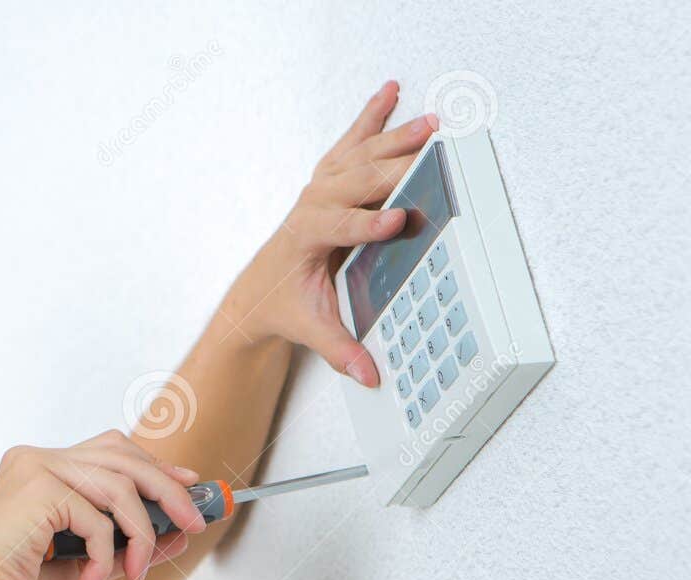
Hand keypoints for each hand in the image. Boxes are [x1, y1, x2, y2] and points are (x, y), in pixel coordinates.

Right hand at [0, 430, 206, 579]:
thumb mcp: (84, 567)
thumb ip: (126, 546)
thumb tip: (177, 535)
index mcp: (39, 470)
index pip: (111, 450)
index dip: (155, 466)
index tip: (188, 486)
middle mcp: (36, 459)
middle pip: (124, 455)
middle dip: (168, 489)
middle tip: (195, 523)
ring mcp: (35, 468)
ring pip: (120, 485)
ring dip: (142, 533)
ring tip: (136, 573)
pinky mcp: (37, 488)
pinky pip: (98, 518)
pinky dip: (105, 556)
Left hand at [225, 80, 437, 386]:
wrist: (259, 289)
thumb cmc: (283, 303)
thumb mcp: (310, 328)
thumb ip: (340, 350)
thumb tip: (367, 375)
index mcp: (306, 238)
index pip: (340, 228)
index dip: (368, 225)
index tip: (396, 221)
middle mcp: (312, 205)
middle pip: (357, 183)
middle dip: (394, 171)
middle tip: (430, 159)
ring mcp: (321, 188)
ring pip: (359, 157)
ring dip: (394, 138)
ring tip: (429, 126)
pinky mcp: (329, 178)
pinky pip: (352, 142)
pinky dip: (372, 116)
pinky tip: (388, 92)